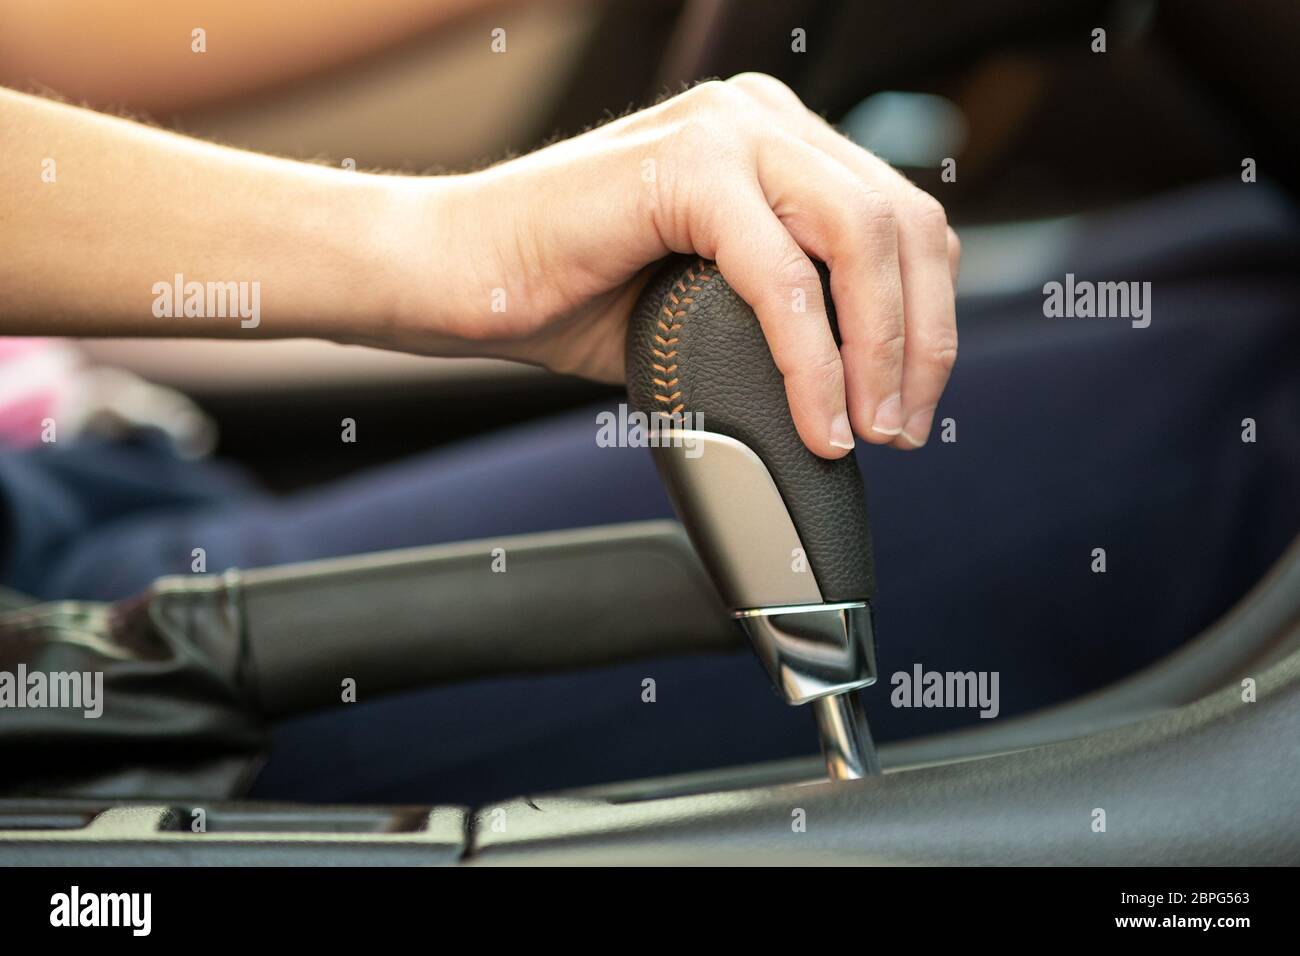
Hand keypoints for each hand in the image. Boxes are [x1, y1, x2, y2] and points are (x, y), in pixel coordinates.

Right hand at [398, 73, 959, 456]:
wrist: (452, 276)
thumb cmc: (562, 294)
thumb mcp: (703, 308)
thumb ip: (780, 320)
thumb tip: (853, 394)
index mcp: (774, 141)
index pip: (900, 219)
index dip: (927, 318)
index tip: (910, 403)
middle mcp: (760, 117)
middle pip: (903, 222)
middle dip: (922, 340)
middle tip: (900, 428)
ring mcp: (725, 129)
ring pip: (863, 236)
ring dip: (881, 350)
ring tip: (865, 430)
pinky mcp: (684, 166)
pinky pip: (784, 273)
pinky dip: (811, 359)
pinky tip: (816, 420)